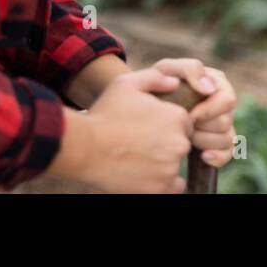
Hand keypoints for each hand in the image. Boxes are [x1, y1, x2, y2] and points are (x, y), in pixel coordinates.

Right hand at [70, 67, 193, 192]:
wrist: (84, 147)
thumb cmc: (105, 113)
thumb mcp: (127, 83)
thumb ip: (156, 78)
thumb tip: (175, 83)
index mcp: (177, 117)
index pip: (183, 122)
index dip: (166, 124)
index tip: (148, 127)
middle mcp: (180, 142)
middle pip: (180, 143)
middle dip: (166, 143)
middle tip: (141, 144)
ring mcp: (171, 167)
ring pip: (175, 164)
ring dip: (163, 163)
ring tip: (139, 158)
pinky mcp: (160, 188)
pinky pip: (174, 186)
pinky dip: (163, 182)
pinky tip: (146, 175)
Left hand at [148, 58, 237, 167]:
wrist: (141, 105)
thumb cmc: (156, 83)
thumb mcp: (166, 69)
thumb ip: (189, 69)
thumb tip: (209, 89)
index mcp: (217, 83)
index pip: (228, 100)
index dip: (209, 110)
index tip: (188, 114)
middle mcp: (222, 102)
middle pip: (226, 122)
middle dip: (202, 127)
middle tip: (183, 126)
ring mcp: (221, 123)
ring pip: (227, 139)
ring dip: (204, 141)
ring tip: (186, 138)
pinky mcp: (217, 142)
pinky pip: (228, 153)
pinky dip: (217, 157)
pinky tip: (202, 156)